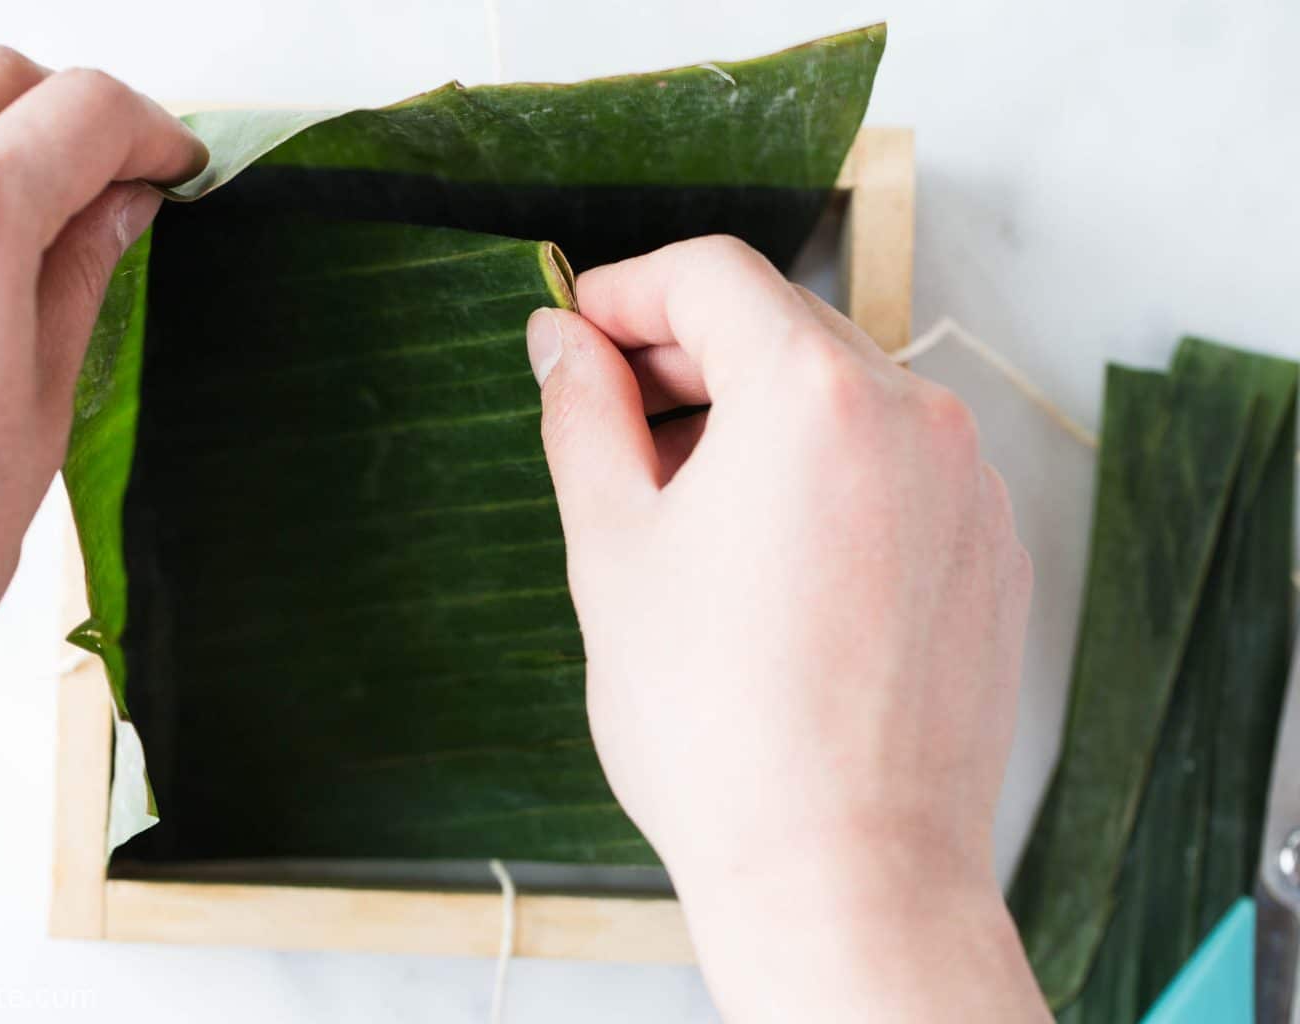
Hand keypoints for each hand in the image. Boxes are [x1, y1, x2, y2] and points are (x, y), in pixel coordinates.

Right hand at [527, 237, 1045, 1020]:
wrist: (846, 871)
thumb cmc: (718, 724)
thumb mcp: (612, 550)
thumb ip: (583, 416)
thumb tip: (564, 343)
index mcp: (814, 394)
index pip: (710, 275)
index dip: (626, 291)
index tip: (578, 334)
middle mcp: (915, 416)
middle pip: (781, 328)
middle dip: (684, 357)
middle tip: (609, 420)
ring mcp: (968, 484)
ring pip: (841, 398)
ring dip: (752, 418)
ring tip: (683, 505)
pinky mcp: (991, 548)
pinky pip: (894, 466)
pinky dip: (822, 474)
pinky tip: (769, 558)